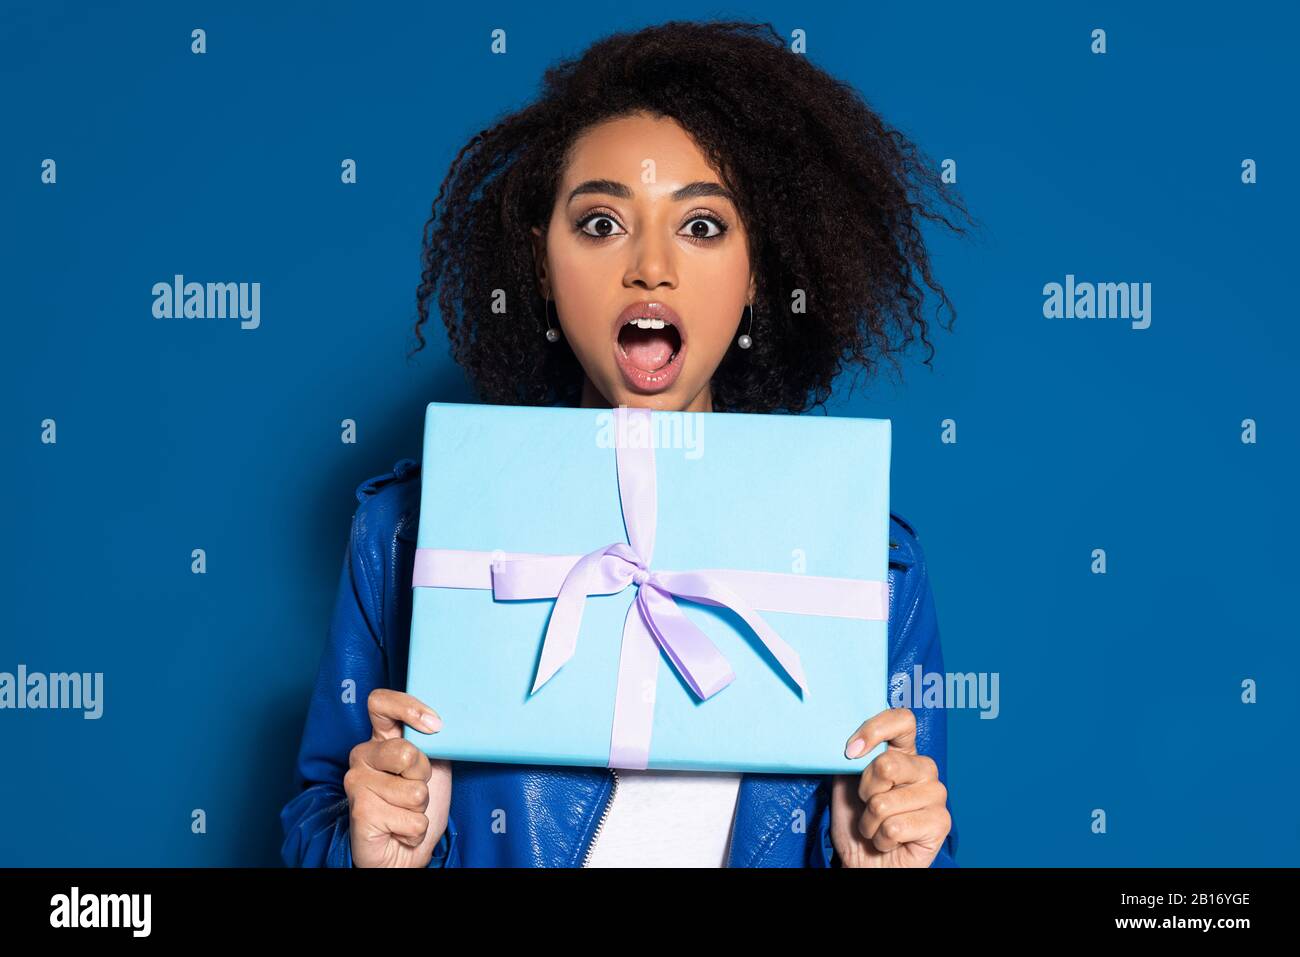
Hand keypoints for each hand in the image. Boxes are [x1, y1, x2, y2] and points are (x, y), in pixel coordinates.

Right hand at [345, 689, 451, 867]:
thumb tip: (441, 722)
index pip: (380, 703)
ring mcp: (356, 783)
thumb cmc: (417, 808)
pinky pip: (412, 820)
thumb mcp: (433, 766)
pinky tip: (400, 830)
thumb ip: (432, 742)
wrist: (403, 852)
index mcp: (380, 740)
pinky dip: (416, 830)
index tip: (434, 726)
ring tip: (406, 813)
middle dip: (424, 777)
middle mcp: (362, 757)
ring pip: (415, 791)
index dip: (408, 708)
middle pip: (407, 752)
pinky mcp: (360, 812)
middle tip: (415, 791)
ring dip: (421, 809)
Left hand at [829, 706, 949, 867]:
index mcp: (903, 752)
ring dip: (869, 821)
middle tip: (866, 804)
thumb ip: (850, 755)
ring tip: (875, 827)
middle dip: (864, 791)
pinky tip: (888, 841)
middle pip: (888, 763)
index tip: (851, 751)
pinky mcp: (941, 823)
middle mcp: (924, 769)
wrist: (862, 861)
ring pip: (885, 802)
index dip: (875, 730)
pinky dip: (881, 838)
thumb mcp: (844, 782)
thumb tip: (849, 737)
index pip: (902, 720)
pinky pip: (896, 826)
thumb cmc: (856, 821)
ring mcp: (936, 795)